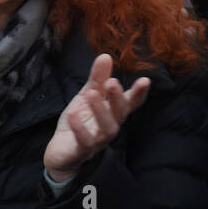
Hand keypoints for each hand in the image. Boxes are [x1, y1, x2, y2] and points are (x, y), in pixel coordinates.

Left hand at [44, 53, 150, 181]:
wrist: (61, 152)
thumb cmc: (79, 122)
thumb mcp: (86, 97)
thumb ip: (97, 79)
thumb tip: (105, 55)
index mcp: (113, 112)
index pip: (131, 103)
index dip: (139, 93)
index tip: (146, 80)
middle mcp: (109, 126)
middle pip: (120, 114)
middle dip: (118, 99)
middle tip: (113, 82)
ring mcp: (97, 140)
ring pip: (106, 129)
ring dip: (100, 111)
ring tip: (91, 94)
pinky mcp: (82, 150)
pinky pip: (84, 141)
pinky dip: (80, 129)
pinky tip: (73, 115)